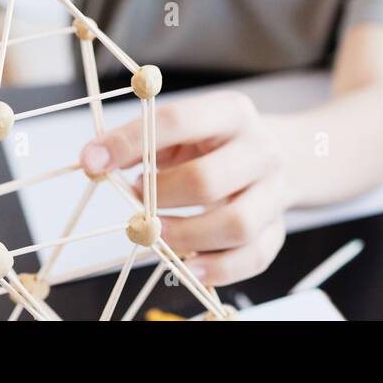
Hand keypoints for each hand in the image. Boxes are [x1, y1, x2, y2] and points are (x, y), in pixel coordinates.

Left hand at [79, 91, 292, 285]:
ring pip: (236, 225)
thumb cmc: (220, 142)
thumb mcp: (189, 127)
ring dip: (184, 237)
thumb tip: (98, 159)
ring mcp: (275, 191)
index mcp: (233, 112)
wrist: (290, 153)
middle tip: (136, 202)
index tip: (92, 161)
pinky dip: (218, 269)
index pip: (180, 120)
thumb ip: (146, 140)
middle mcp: (260, 149)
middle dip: (160, 198)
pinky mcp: (279, 227)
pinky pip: (254, 257)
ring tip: (157, 234)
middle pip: (208, 180)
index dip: (129, 141)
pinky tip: (188, 266)